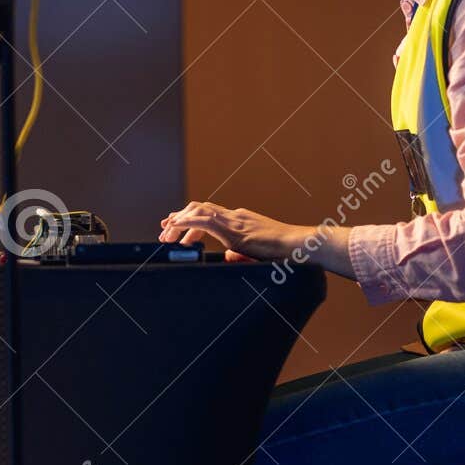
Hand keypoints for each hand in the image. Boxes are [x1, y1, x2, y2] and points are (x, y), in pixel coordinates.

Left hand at [157, 201, 299, 261]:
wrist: (299, 245)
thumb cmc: (285, 251)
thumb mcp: (256, 252)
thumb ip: (239, 252)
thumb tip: (226, 255)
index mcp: (240, 220)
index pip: (209, 212)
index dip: (189, 217)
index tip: (174, 225)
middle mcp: (235, 216)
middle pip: (199, 208)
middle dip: (179, 217)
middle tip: (165, 229)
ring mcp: (235, 221)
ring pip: (199, 211)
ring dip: (179, 221)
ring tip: (167, 234)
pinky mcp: (235, 230)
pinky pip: (205, 221)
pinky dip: (187, 223)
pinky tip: (176, 228)